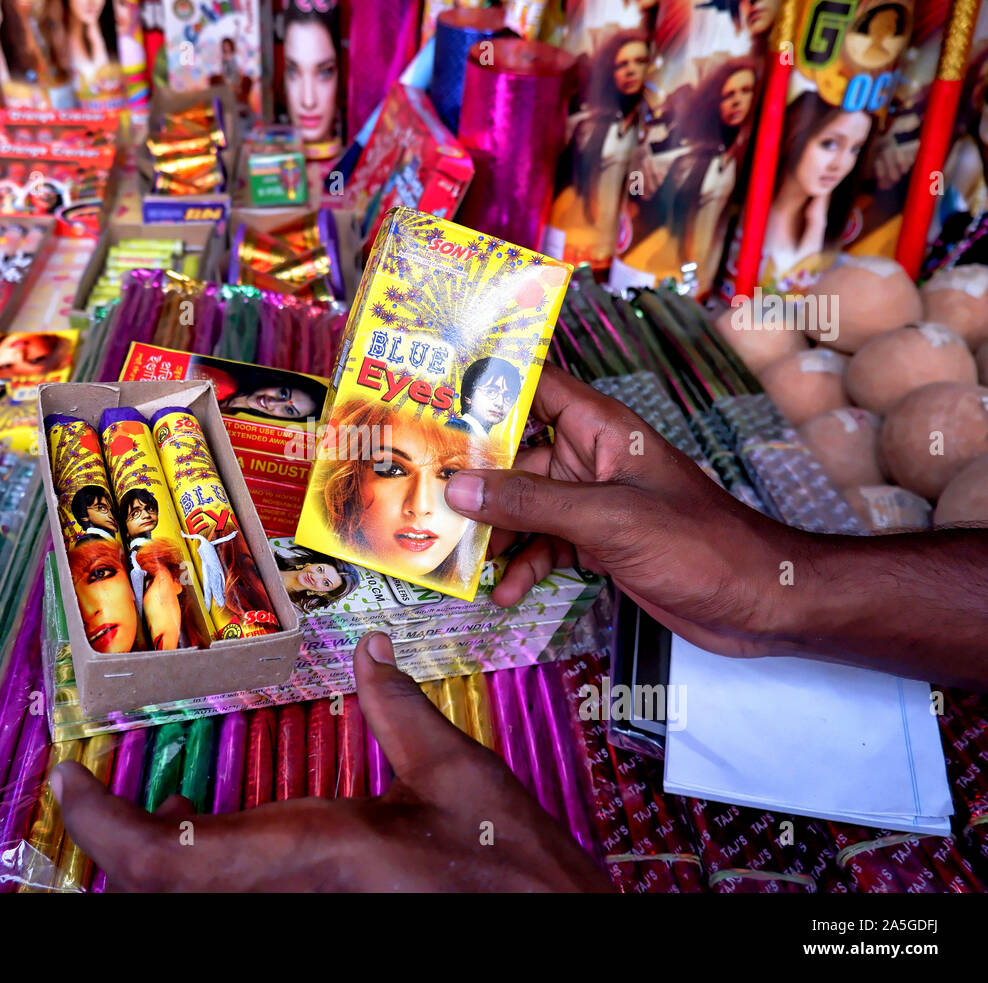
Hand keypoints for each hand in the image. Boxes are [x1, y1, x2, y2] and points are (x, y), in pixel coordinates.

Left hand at [52, 632, 608, 891]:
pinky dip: (196, 874)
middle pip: (158, 889)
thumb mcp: (461, 780)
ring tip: (144, 809)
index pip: (169, 854)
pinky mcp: (317, 929)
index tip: (67, 782)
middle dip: (112, 841)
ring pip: (188, 904)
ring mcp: (301, 924)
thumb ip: (403, 714)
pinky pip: (230, 908)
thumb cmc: (519, 878)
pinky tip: (207, 840)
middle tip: (89, 791)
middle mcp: (292, 898)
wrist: (557, 938)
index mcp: (317, 848)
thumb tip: (372, 655)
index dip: (100, 824)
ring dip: (151, 860)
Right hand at [445, 365, 797, 657]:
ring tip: (457, 556)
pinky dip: (523, 566)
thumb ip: (532, 505)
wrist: (760, 602)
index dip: (485, 386)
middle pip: (515, 455)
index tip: (430, 393)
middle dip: (473, 477)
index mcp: (601, 428)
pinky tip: (505, 591)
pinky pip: (545, 545)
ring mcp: (593, 502)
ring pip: (524, 506)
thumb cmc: (701, 544)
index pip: (533, 387)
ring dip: (493, 532)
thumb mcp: (608, 521)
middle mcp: (591, 458)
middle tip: (421, 492)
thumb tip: (461, 489)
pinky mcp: (597, 542)